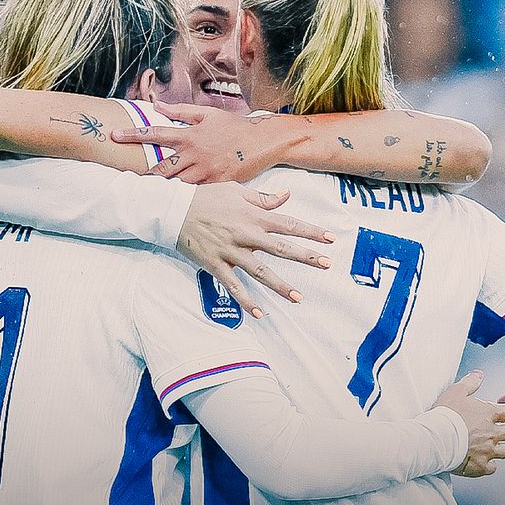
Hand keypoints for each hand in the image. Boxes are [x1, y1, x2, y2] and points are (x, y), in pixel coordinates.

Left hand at [112, 101, 279, 183]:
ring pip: (177, 183)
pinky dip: (185, 196)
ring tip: (148, 194)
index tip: (114, 135)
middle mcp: (194, 153)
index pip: (155, 133)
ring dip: (163, 188)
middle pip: (162, 167)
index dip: (133, 134)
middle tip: (127, 179)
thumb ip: (181, 111)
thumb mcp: (207, 114)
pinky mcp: (217, 183)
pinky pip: (196, 192)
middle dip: (144, 175)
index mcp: (189, 134)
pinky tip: (175, 203)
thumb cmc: (234, 126)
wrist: (262, 141)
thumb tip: (158, 105)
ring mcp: (206, 170)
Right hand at [176, 183, 333, 315]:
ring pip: (260, 272)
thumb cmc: (207, 198)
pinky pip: (233, 287)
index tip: (331, 238)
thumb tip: (286, 196)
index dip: (311, 232)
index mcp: (253, 216)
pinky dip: (246, 301)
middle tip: (326, 264)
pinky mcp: (216, 265)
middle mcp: (246, 235)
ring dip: (280, 286)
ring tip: (298, 298)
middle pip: (281, 249)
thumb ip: (263, 198)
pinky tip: (259, 313)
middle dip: (306, 257)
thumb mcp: (237, 191)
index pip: (289, 224)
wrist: (174, 210)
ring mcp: (231, 252)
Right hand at [435, 371, 504, 477]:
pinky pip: (492, 468)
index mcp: (489, 414)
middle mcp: (492, 432)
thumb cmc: (444, 415)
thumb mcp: (456, 392)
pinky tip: (486, 463)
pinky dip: (490, 466)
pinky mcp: (480, 466)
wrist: (434, 439)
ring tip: (504, 449)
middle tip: (503, 431)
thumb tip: (479, 374)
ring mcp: (488, 451)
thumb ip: (470, 382)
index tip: (504, 415)